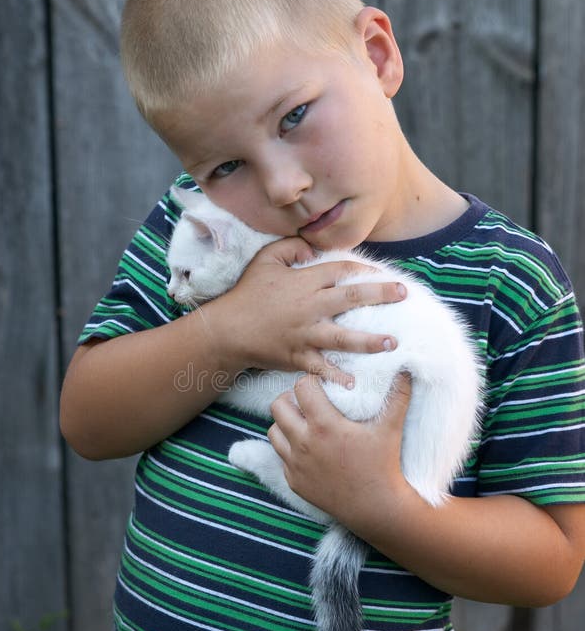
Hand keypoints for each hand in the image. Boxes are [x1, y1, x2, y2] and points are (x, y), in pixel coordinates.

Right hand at [215, 237, 406, 386]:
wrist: (227, 330)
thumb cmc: (247, 293)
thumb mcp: (265, 260)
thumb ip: (291, 248)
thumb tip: (313, 250)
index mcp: (304, 282)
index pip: (341, 270)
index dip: (365, 270)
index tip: (384, 273)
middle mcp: (309, 307)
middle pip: (351, 298)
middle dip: (381, 295)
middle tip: (404, 295)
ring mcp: (305, 334)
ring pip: (343, 337)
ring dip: (370, 341)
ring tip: (392, 343)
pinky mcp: (297, 356)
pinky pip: (321, 367)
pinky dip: (337, 376)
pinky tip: (355, 383)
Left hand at [267, 372, 412, 524]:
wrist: (378, 508)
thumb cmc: (384, 465)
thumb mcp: (390, 428)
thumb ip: (397, 395)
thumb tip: (407, 368)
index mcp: (324, 425)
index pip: (301, 388)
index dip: (310, 382)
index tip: (322, 386)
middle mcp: (304, 443)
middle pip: (278, 406)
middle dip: (290, 399)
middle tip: (308, 402)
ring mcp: (296, 464)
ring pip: (273, 431)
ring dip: (285, 424)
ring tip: (304, 424)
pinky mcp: (294, 482)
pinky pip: (282, 458)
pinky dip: (290, 450)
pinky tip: (309, 450)